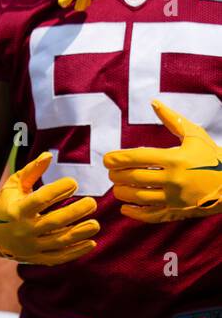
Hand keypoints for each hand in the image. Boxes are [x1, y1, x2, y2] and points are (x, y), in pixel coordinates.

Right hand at [0, 152, 99, 264]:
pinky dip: (76, 252)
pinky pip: (59, 257)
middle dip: (74, 212)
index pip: (40, 200)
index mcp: (16, 210)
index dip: (58, 190)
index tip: (74, 182)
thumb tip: (49, 155)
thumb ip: (31, 171)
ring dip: (79, 234)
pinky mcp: (37, 258)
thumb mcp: (13, 186)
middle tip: (92, 203)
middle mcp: (23, 229)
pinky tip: (91, 242)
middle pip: (53, 221)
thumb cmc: (5, 205)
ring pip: (58, 241)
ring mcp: (30, 246)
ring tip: (95, 224)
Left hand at [104, 99, 221, 222]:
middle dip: (116, 175)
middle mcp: (174, 179)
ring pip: (139, 197)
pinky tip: (125, 208)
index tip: (106, 159)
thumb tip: (154, 102)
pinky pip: (152, 215)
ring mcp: (176, 198)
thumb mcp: (195, 135)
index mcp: (175, 159)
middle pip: (134, 178)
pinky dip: (135, 213)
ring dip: (122, 192)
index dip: (117, 159)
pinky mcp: (179, 212)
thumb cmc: (212, 156)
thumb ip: (172, 119)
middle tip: (110, 172)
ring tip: (117, 186)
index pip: (137, 158)